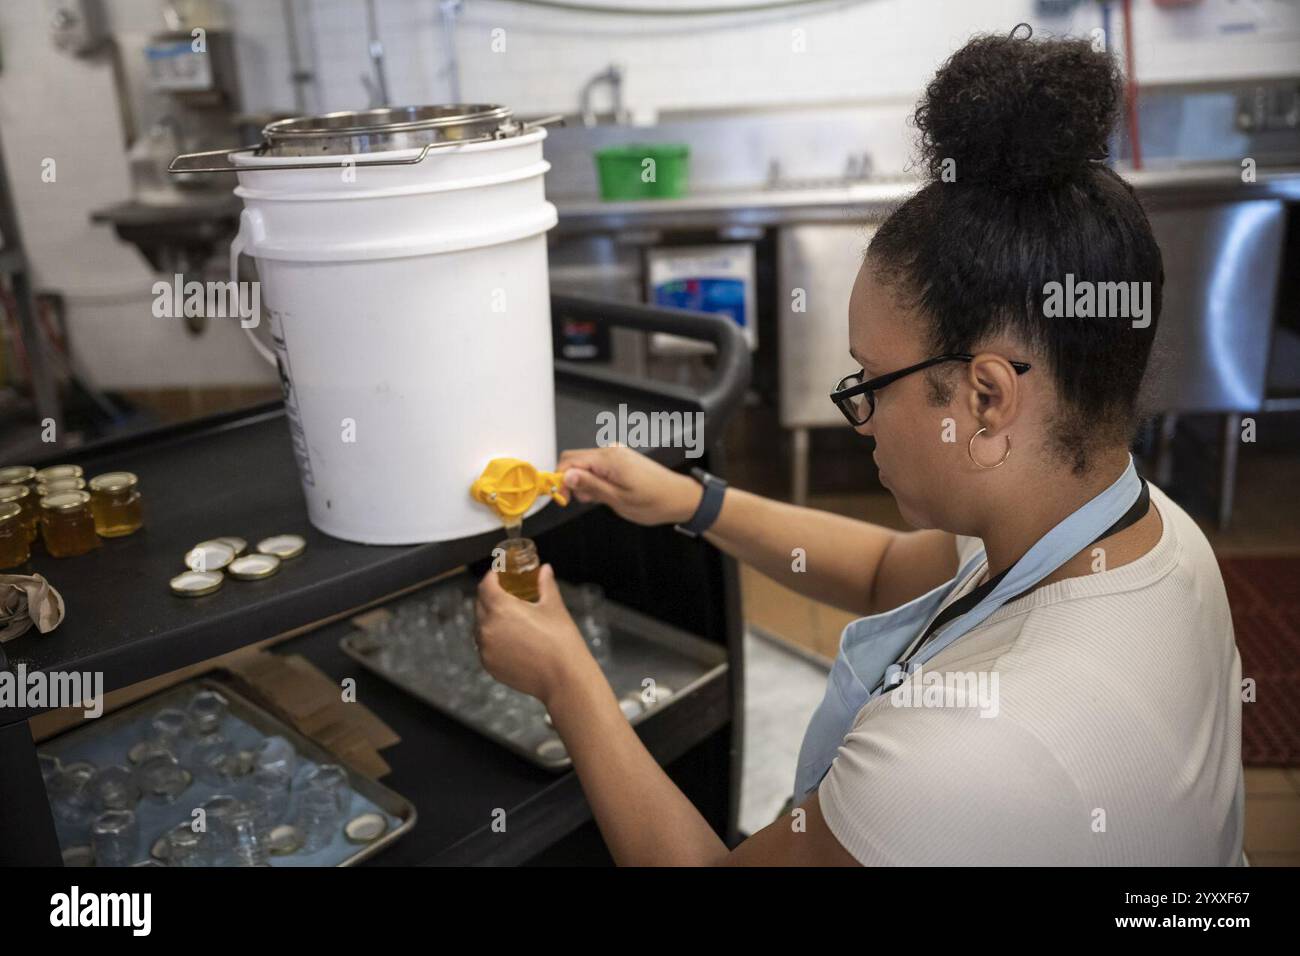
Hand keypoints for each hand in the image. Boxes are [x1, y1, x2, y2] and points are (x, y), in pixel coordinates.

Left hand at [474, 563, 595, 706]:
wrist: (563, 678)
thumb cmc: (560, 640)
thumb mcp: (554, 606)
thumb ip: (545, 584)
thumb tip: (545, 569)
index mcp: (500, 608)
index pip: (486, 585)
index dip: (493, 576)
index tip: (501, 574)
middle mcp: (487, 628)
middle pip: (480, 604)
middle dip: (491, 596)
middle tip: (508, 594)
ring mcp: (485, 649)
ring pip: (481, 627)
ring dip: (490, 619)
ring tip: (510, 619)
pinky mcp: (489, 666)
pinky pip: (485, 646)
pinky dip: (493, 640)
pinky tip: (512, 640)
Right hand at [558, 445, 701, 526]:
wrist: (679, 498)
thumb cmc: (654, 501)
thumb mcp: (617, 499)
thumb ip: (590, 486)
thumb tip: (565, 477)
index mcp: (608, 459)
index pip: (569, 461)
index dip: (560, 480)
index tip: (561, 498)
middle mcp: (611, 451)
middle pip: (575, 460)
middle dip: (570, 481)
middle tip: (579, 501)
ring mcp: (617, 453)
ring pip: (586, 464)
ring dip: (584, 482)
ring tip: (599, 499)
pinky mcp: (621, 459)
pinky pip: (598, 466)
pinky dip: (595, 479)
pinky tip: (606, 493)